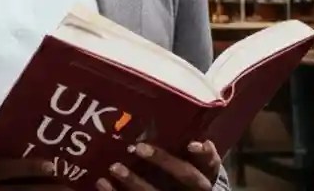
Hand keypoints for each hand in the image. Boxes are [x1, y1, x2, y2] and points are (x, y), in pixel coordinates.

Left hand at [101, 141, 221, 190]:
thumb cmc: (185, 174)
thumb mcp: (192, 163)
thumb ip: (188, 149)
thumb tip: (183, 127)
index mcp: (206, 173)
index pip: (210, 161)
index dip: (204, 153)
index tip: (191, 144)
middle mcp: (196, 189)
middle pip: (186, 177)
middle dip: (164, 161)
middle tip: (138, 147)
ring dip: (134, 181)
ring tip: (114, 167)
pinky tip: (102, 183)